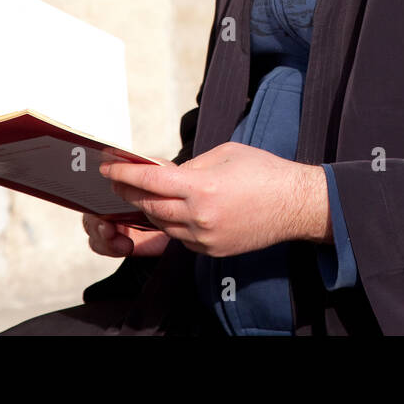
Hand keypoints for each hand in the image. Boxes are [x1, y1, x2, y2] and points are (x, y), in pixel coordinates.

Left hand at [99, 141, 329, 257]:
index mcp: (201, 187)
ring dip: (150, 209)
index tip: (108, 166)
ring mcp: (205, 237)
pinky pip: (181, 237)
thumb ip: (190, 164)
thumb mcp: (224, 154)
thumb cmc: (264, 171)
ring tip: (144, 194)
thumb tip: (163, 171)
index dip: (124, 173)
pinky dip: (172, 223)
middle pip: (149, 206)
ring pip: (163, 224)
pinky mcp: (212, 249)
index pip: (150, 180)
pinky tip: (174, 210)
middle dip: (130, 192)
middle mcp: (199, 216)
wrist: (295, 204)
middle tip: (118, 180)